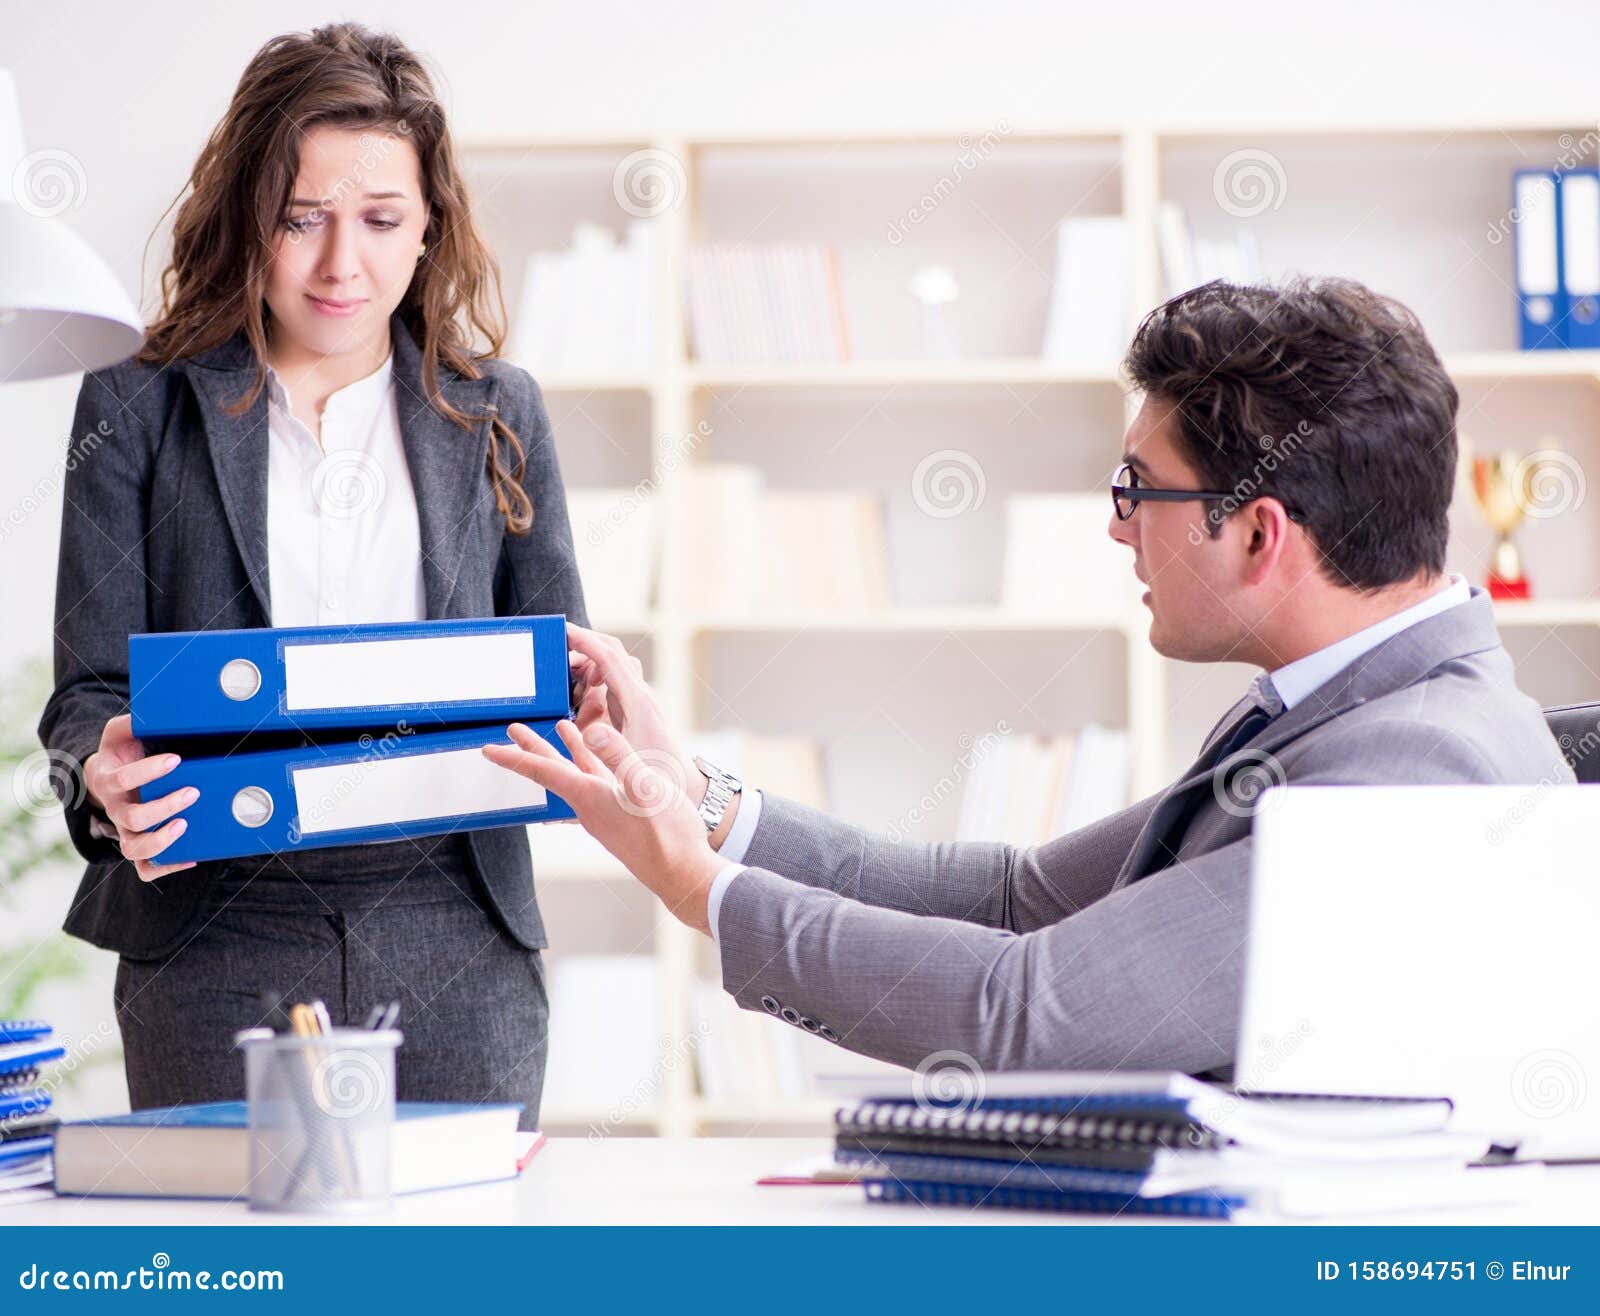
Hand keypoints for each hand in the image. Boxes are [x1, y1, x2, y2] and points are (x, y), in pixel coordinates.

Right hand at [82, 714, 196, 880]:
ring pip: (133, 849)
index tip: (175, 759)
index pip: (122, 780)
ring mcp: (125, 831)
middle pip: (131, 818)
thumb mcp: (118, 734)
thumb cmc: (119, 753)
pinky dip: (165, 867)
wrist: (105, 779)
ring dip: (160, 841)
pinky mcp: (138, 845)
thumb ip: (130, 723)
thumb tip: (150, 713)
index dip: (147, 772)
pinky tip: (191, 857)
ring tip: (185, 826)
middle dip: (163, 807)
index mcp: (107, 781)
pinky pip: (145, 869)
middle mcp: (114, 810)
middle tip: (192, 792)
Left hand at [483, 719, 723, 934]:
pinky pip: (597, 782)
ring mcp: (604, 812)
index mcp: (588, 796)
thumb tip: (592, 730)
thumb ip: (618, 756)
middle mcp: (589, 805)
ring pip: (576, 774)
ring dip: (563, 751)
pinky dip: (591, 763)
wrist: (681, 874)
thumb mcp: (643, 787)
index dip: (514, 757)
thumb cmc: (666, 835)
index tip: (487, 748)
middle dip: (531, 749)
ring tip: (556, 728)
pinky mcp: (620, 815)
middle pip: (552, 771)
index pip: (542, 771)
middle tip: (511, 730)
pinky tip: (597, 759)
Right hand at [566, 622, 704, 807]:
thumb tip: (588, 730)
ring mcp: (640, 702)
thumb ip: (610, 750)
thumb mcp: (631, 766)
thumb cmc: (661, 779)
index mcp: (637, 703)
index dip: (585, 641)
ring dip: (590, 665)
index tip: (562, 631)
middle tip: (558, 649)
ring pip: (614, 667)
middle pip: (612, 653)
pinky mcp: (637, 711)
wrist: (687, 787)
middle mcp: (640, 696)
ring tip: (568, 682)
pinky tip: (582, 702)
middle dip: (586, 644)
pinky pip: (614, 683)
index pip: (609, 659)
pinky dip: (595, 682)